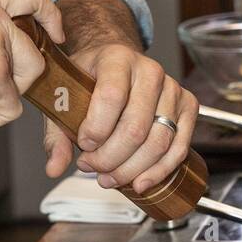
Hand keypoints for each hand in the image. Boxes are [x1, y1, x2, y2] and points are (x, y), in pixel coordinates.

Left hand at [43, 43, 199, 195]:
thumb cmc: (90, 78)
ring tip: (109, 177)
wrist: (115, 63)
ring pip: (158, 141)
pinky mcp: (187, 105)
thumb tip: (54, 167)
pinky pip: (180, 146)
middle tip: (92, 167)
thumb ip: (57, 133)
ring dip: (132, 169)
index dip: (96, 129)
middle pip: (135, 127)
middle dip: (110, 157)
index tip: (83, 145)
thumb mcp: (66, 97)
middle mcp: (149, 70)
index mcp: (116, 58)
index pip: (111, 97)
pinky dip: (160, 171)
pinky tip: (140, 182)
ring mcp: (172, 87)